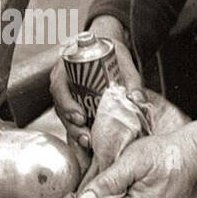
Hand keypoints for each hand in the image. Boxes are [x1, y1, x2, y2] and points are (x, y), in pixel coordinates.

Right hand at [49, 17, 142, 151]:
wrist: (105, 48)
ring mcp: (67, 98)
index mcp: (65, 69)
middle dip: (73, 127)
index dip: (67, 104)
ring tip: (89, 146)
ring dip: (76, 134)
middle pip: (61, 109)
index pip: (59, 88)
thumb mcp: (122, 59)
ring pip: (65, 119)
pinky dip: (80, 135)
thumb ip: (131, 79)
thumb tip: (138, 100)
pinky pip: (73, 123)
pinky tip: (89, 148)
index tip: (80, 117)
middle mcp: (62, 85)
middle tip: (87, 139)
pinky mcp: (75, 108)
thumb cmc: (109, 51)